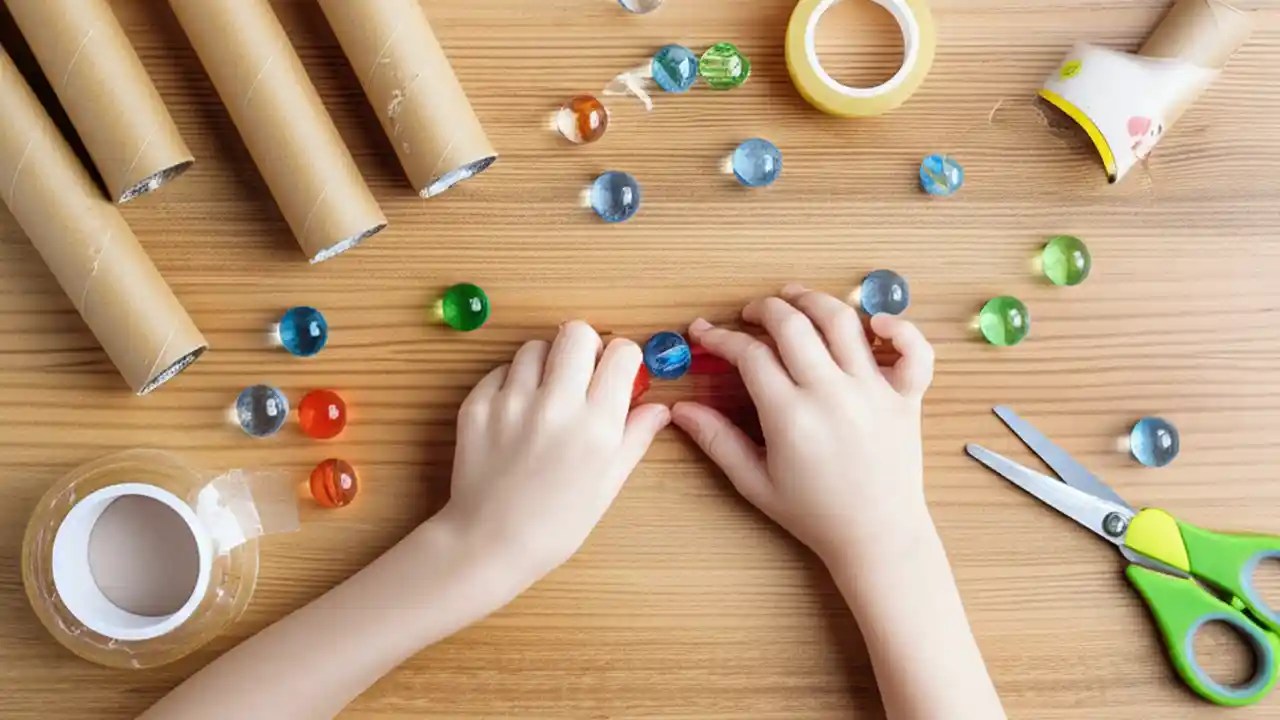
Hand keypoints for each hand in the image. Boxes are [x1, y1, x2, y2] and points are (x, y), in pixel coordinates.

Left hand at [441, 321, 669, 584]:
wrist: (491, 542)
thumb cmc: (557, 523)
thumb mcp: (608, 485)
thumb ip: (635, 437)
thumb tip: (659, 407)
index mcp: (596, 425)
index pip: (621, 353)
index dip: (622, 359)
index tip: (615, 374)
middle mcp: (556, 404)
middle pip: (577, 333)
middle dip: (585, 347)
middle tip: (580, 374)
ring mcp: (512, 402)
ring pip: (535, 347)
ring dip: (546, 363)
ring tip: (544, 395)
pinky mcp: (478, 405)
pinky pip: (501, 371)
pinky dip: (512, 383)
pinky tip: (516, 413)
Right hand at [671, 285, 934, 567]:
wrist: (877, 537)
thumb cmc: (814, 514)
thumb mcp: (755, 483)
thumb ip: (718, 441)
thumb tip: (680, 409)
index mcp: (790, 416)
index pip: (749, 354)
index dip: (720, 337)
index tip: (704, 333)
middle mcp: (832, 394)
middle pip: (792, 324)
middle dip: (762, 309)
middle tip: (749, 314)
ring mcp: (873, 391)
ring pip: (843, 321)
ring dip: (813, 299)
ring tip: (794, 298)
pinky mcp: (907, 397)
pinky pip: (914, 350)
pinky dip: (898, 327)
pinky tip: (873, 323)